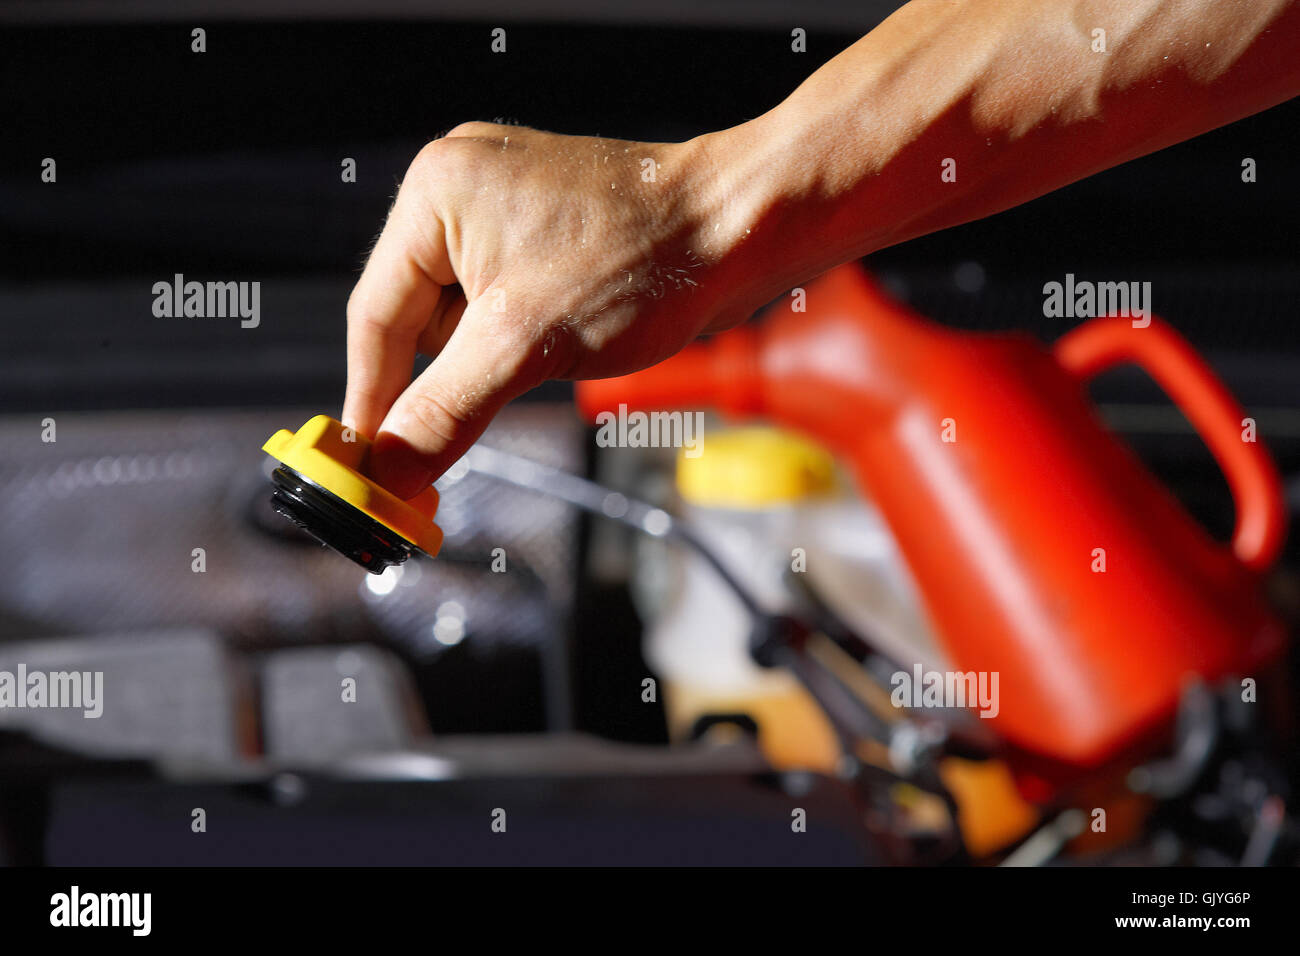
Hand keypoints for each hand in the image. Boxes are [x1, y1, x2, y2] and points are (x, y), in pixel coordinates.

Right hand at [342, 122, 761, 497]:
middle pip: (415, 319)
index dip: (371, 399)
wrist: (745, 228)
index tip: (365, 466)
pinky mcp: (546, 233)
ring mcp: (507, 209)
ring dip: (496, 357)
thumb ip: (443, 412)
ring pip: (466, 319)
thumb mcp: (524, 347)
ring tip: (556, 347)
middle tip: (475, 419)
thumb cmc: (644, 262)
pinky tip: (569, 336)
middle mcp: (463, 189)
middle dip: (451, 373)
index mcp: (437, 192)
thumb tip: (385, 473)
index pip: (374, 316)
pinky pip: (506, 305)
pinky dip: (523, 340)